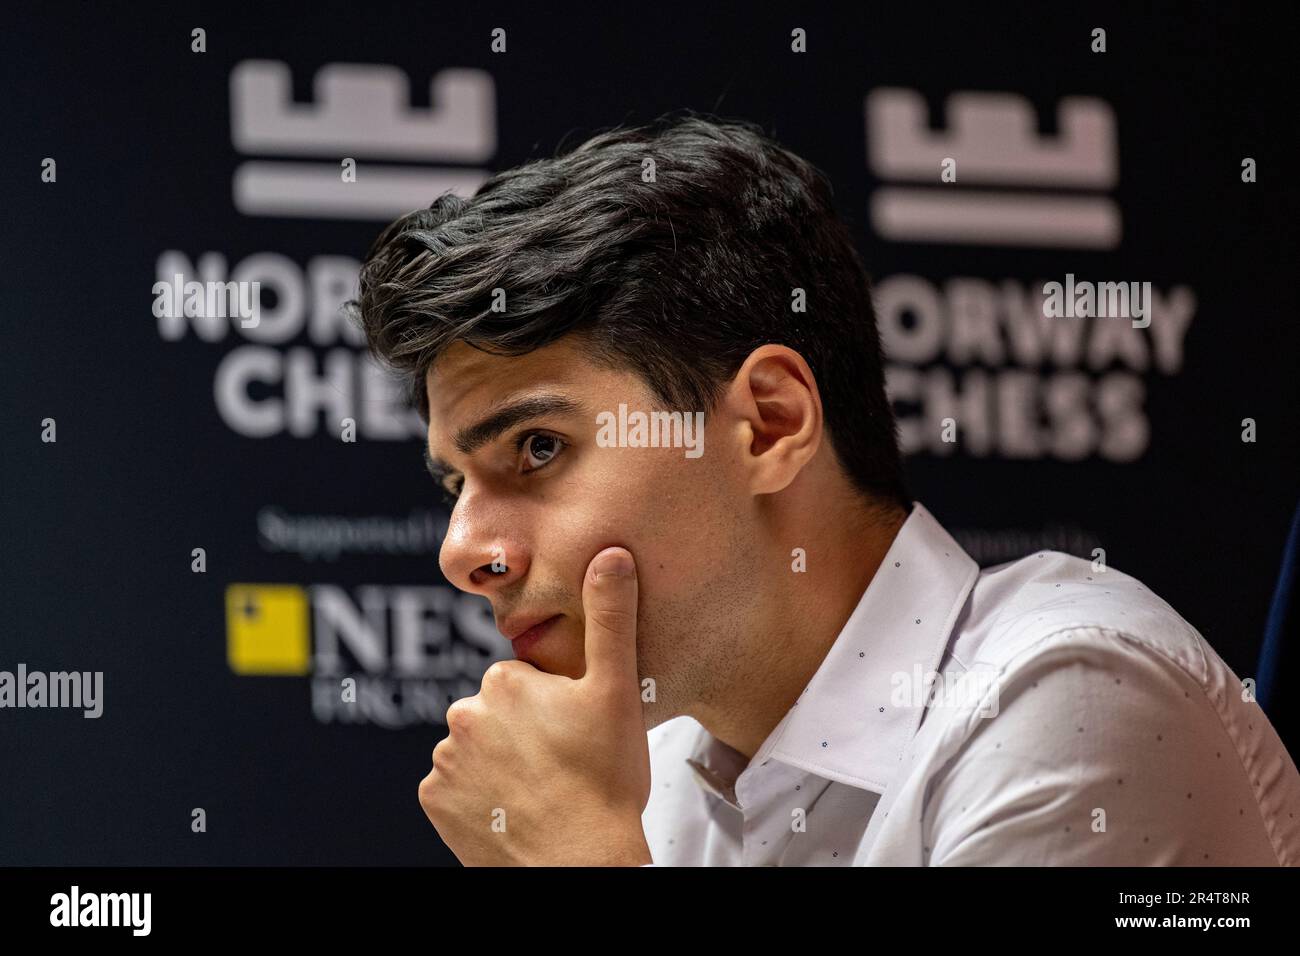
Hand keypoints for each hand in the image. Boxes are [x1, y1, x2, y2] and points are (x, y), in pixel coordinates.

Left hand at [417, 547, 653, 865]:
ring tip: (543, 788)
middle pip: (497, 713)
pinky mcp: (435, 803)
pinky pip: (455, 788)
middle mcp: (462, 714)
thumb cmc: (605, 781)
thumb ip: (611, 617)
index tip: (577, 732)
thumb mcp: (617, 691)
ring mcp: (444, 762)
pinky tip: (514, 806)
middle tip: (564, 761)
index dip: (555, 706)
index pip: (524, 682)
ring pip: (477, 749)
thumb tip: (611, 554)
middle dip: (524, 731)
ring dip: (501, 762)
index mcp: (504, 680)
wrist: (579, 863)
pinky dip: (479, 795)